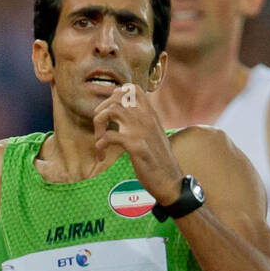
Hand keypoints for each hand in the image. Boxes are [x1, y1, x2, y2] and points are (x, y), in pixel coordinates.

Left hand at [93, 84, 181, 205]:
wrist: (170, 181)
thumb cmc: (160, 161)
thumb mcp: (154, 135)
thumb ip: (143, 123)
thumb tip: (128, 117)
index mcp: (150, 114)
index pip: (132, 88)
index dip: (113, 96)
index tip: (108, 113)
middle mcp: (146, 118)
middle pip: (116, 97)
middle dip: (101, 111)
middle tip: (100, 130)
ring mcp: (141, 131)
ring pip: (111, 111)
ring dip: (99, 127)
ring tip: (99, 142)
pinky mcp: (136, 147)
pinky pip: (110, 136)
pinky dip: (100, 145)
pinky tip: (102, 155)